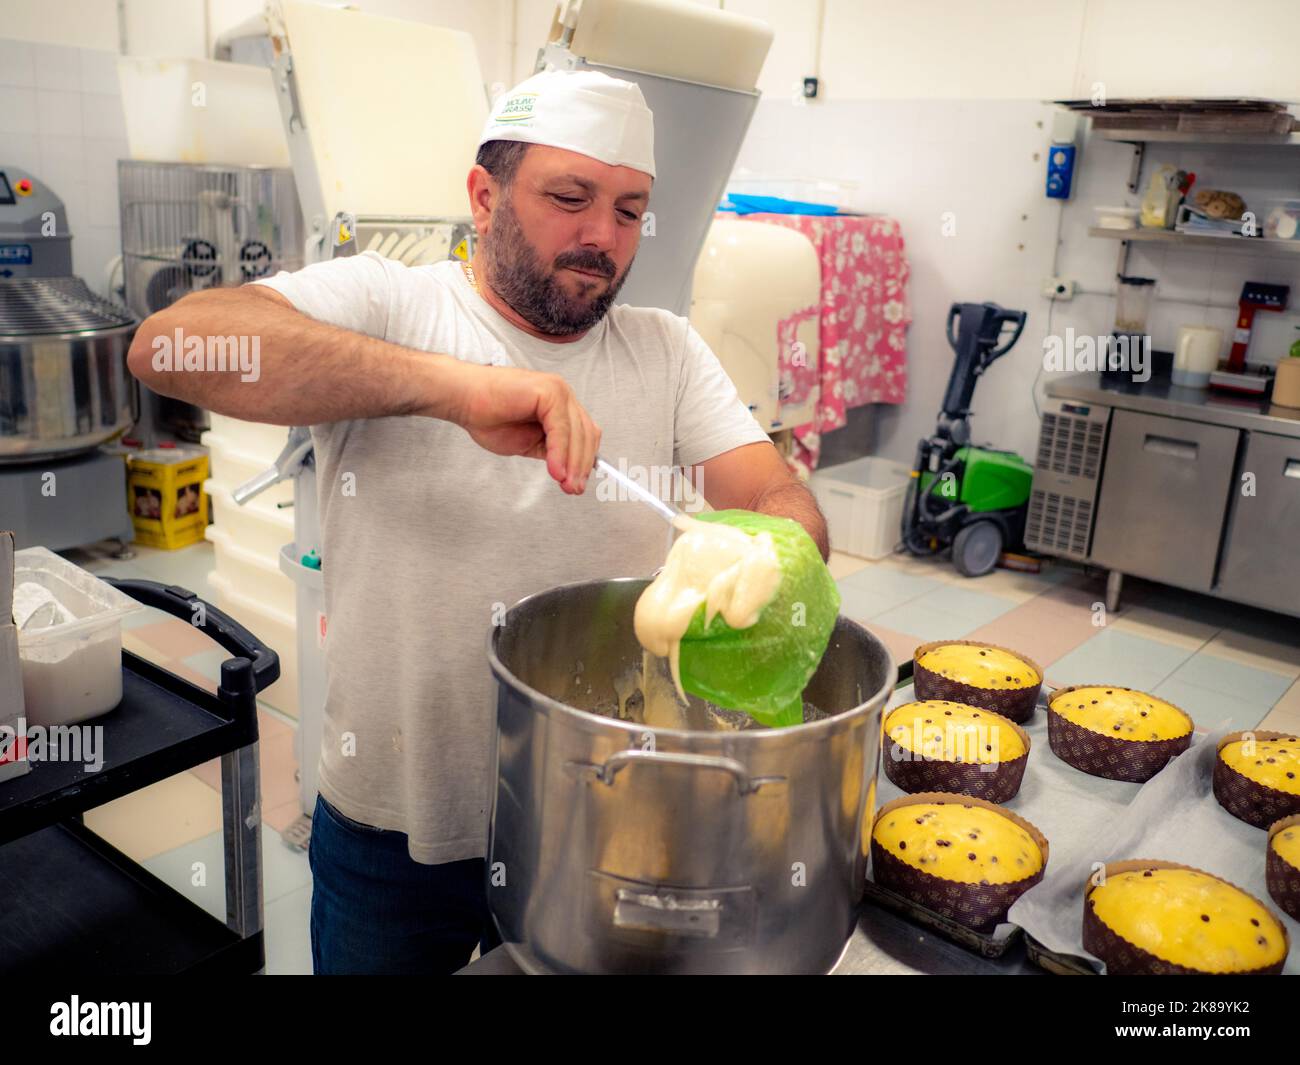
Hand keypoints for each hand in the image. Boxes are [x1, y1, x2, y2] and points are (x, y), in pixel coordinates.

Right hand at [445, 362, 600, 493]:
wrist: (463, 400)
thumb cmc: (488, 416)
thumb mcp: (528, 442)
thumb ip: (551, 450)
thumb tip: (571, 469)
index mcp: (560, 405)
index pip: (585, 435)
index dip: (585, 461)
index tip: (578, 484)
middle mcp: (562, 394)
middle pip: (586, 434)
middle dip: (582, 466)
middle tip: (574, 489)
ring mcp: (557, 391)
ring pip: (577, 433)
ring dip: (573, 463)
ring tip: (566, 484)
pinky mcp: (548, 392)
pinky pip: (561, 429)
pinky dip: (560, 453)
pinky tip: (556, 471)